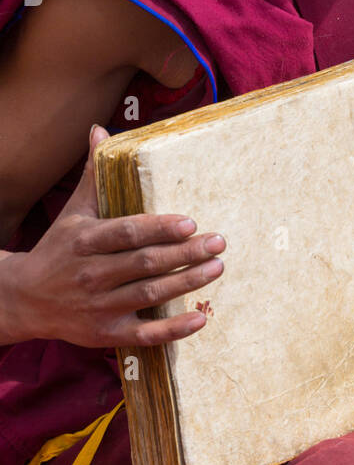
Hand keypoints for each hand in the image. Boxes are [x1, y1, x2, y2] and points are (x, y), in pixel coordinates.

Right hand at [6, 125, 225, 347]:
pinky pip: (145, 334)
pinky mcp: (106, 333)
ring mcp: (99, 306)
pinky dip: (173, 330)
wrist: (24, 299)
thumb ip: (93, 175)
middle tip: (218, 242)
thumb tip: (100, 130)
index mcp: (85, 240)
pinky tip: (200, 318)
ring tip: (217, 268)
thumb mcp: (73, 212)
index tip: (191, 222)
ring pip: (150, 295)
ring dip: (187, 283)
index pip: (128, 233)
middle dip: (185, 254)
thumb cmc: (58, 249)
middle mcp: (92, 274)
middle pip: (146, 263)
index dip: (160, 228)